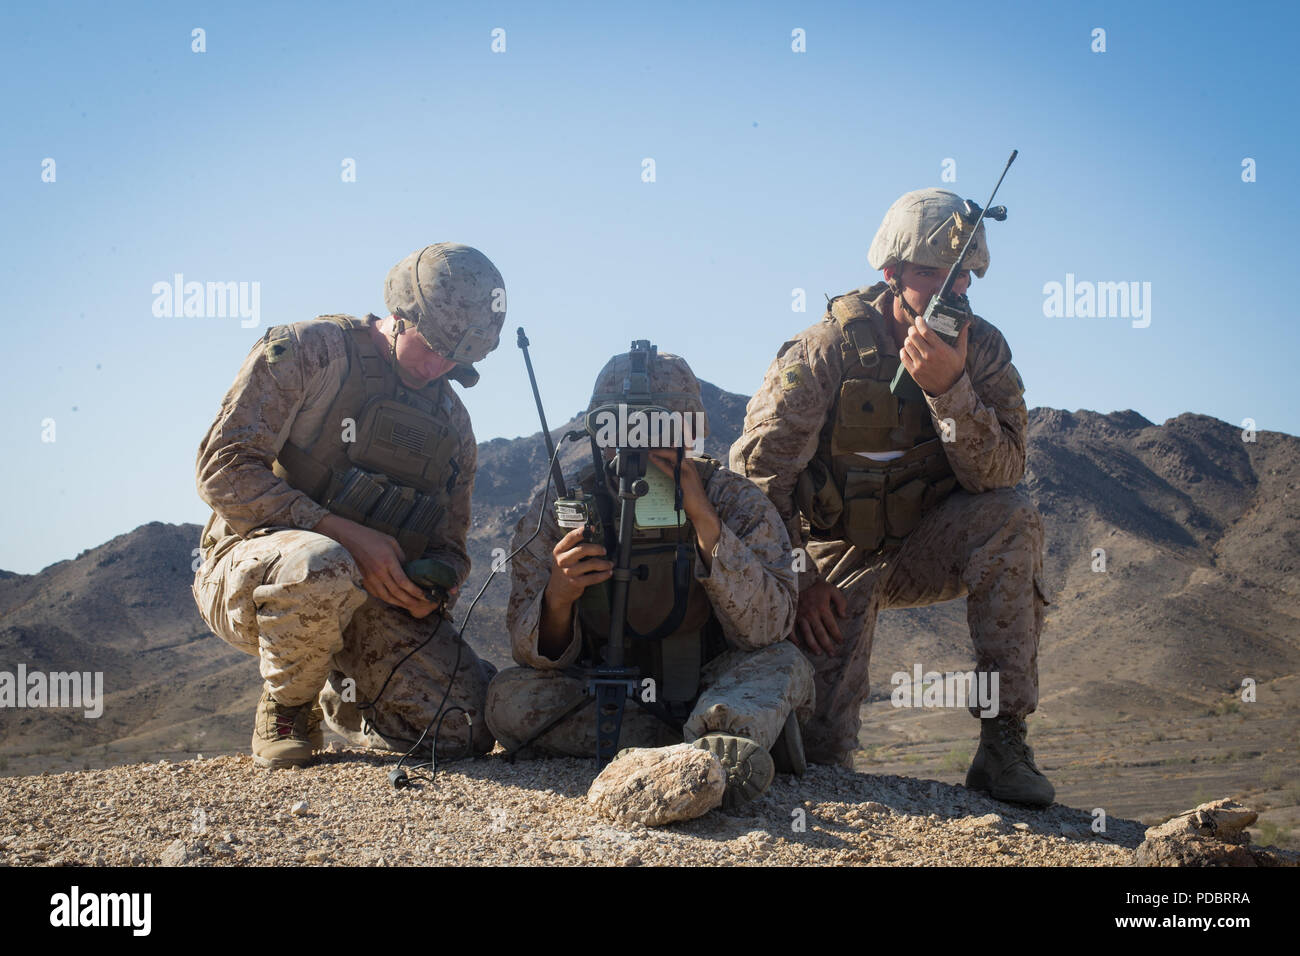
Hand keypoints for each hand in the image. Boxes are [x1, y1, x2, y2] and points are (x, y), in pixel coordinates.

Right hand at [314, 514, 441, 617]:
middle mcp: (379, 572)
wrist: (350, 538)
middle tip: (421, 604)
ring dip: (400, 603)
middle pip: (396, 593)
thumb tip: (410, 570)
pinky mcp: (365, 580)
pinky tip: (396, 601)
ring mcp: (370, 578)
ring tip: (411, 606)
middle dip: (410, 601)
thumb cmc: (372, 537)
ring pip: (387, 597)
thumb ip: (402, 557)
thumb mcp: (392, 542)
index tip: (424, 595)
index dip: (415, 591)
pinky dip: (388, 600)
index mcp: (388, 561)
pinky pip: (378, 594)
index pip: (403, 582)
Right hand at [544, 527, 612, 608]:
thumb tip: (590, 533)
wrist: (557, 591)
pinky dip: (603, 575)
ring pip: (591, 564)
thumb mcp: (562, 555)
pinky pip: (594, 577)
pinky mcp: (576, 583)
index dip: (582, 531)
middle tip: (604, 550)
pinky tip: (609, 572)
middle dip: (597, 548)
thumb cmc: (564, 569)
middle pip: (583, 549)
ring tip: (610, 563)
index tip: (592, 527)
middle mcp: (563, 560)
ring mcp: (569, 572)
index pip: (570, 537)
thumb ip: (572, 546)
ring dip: (604, 563)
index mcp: (559, 550)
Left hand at [648, 448, 720, 562]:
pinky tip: (652, 457)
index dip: (674, 437)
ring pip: (673, 454)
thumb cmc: (692, 496)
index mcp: (689, 463)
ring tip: (649, 446)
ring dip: (660, 449)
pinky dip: (659, 461)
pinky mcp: (683, 479)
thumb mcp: (683, 479)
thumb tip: (663, 464)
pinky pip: (669, 467)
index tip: (662, 434)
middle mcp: (690, 464)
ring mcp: (688, 470)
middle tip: (651, 438)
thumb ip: (675, 470)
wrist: (702, 508)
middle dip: (664, 440)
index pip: (682, 445)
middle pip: (677, 446)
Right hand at [793, 579, 847, 655]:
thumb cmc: (817, 589)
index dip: (837, 635)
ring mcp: (801, 616)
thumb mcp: (832, 589)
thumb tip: (844, 615)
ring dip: (813, 645)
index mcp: (822, 608)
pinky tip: (799, 645)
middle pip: (820, 632)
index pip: (831, 625)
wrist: (797, 582)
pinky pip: (791, 629)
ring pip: (807, 633)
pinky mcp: (792, 616)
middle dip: (827, 644)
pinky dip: (794, 638)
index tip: (841, 642)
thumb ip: (841, 601)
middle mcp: (811, 614)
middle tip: (832, 654)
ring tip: (818, 653)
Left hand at [900, 316, 968, 395]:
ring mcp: (920, 364)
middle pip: (914, 336)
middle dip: (912, 329)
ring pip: (907, 345)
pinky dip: (903, 350)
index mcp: (940, 349)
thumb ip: (962, 336)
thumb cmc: (955, 368)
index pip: (926, 331)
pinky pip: (903, 357)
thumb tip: (967, 322)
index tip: (919, 319)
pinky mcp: (914, 372)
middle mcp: (929, 356)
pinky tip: (907, 349)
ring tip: (911, 339)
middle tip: (913, 328)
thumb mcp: (961, 352)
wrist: (949, 388)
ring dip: (908, 339)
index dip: (920, 323)